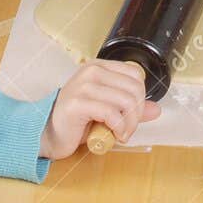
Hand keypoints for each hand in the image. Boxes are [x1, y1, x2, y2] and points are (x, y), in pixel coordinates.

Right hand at [39, 60, 159, 158]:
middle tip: (128, 130)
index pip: (136, 75)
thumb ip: (130, 107)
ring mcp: (83, 86)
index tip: (134, 115)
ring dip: (129, 124)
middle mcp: (91, 71)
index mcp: (99, 67)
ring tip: (121, 134)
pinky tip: (114, 136)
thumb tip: (156, 109)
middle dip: (137, 114)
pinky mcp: (77, 103)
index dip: (141, 98)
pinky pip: (111, 113)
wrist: (47, 134)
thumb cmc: (76, 122)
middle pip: (134, 88)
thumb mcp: (107, 110)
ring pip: (125, 101)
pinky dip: (119, 128)